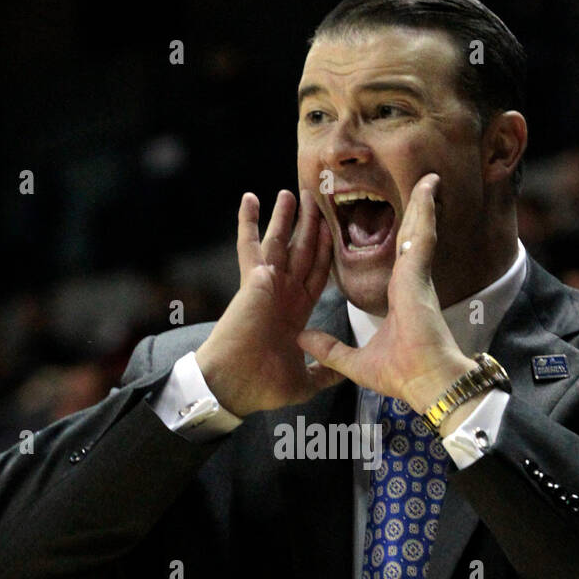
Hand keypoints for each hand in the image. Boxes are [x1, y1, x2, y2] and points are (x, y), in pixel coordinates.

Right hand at [195, 188, 344, 415]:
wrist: (235, 386)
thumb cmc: (262, 386)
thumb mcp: (305, 381)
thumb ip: (323, 372)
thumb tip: (342, 374)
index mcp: (296, 313)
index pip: (316, 274)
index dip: (325, 252)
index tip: (333, 232)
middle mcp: (283, 294)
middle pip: (302, 251)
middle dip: (310, 226)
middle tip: (317, 201)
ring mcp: (268, 285)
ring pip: (280, 242)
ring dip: (286, 216)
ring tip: (294, 192)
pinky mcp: (253, 280)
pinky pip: (249, 245)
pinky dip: (248, 221)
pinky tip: (250, 198)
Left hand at [296, 174, 474, 412]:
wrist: (425, 383)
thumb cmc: (402, 376)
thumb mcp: (353, 362)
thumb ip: (329, 349)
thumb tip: (304, 338)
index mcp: (397, 298)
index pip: (392, 260)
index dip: (391, 240)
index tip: (389, 223)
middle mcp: (408, 283)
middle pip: (407, 239)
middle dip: (412, 214)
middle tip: (419, 187)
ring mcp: (414, 276)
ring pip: (417, 230)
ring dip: (422, 204)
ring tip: (428, 178)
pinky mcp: (417, 273)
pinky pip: (421, 233)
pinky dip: (424, 210)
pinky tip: (428, 188)